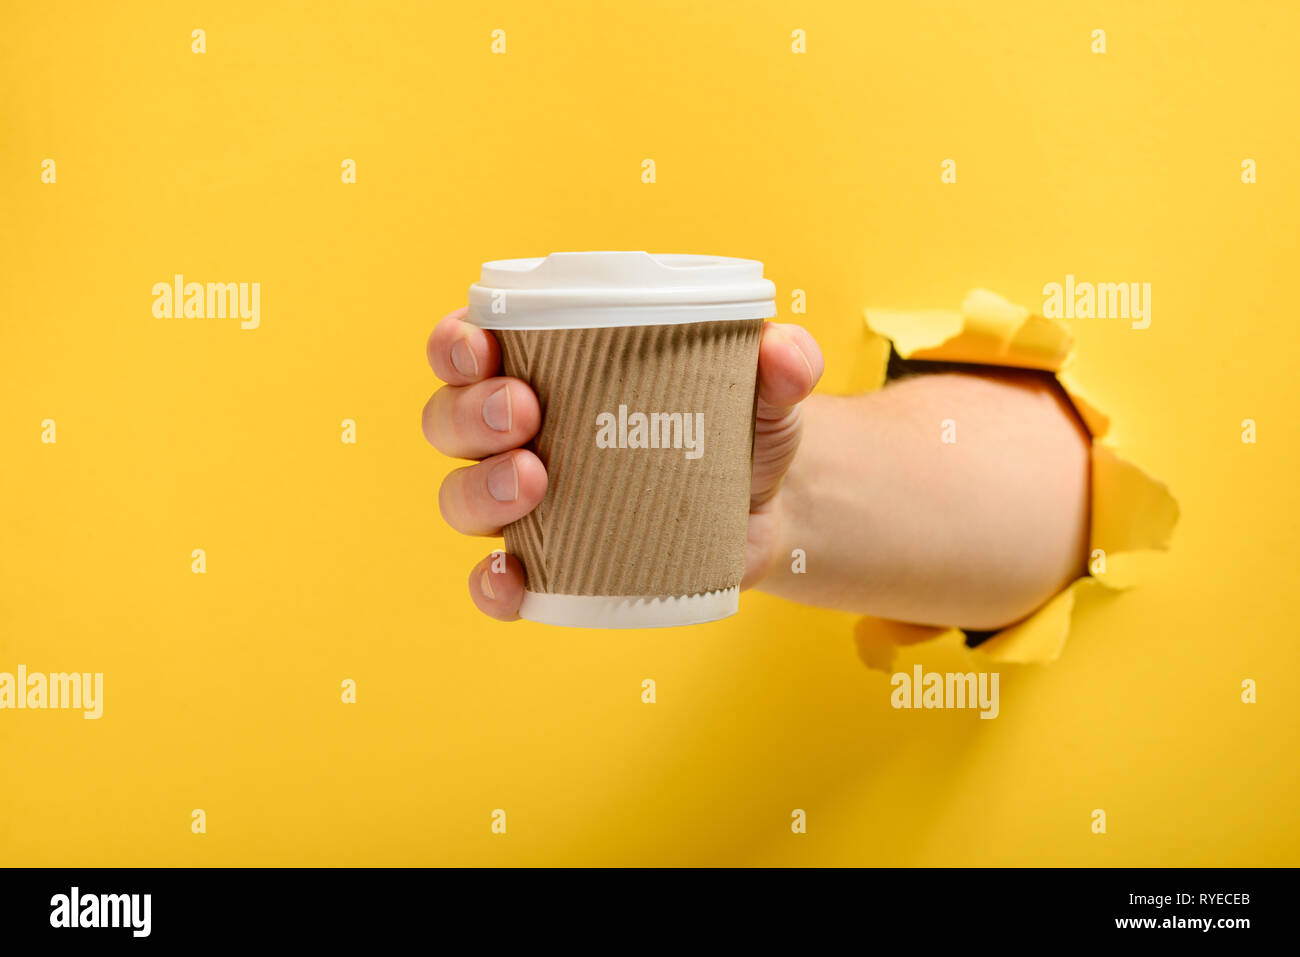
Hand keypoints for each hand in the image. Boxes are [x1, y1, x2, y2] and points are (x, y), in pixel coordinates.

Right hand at [422, 306, 824, 619]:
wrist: (764, 510)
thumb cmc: (737, 425)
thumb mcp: (763, 388)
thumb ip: (780, 360)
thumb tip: (782, 350)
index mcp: (547, 369)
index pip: (470, 347)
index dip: (456, 344)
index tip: (483, 346)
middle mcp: (518, 435)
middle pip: (450, 420)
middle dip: (470, 414)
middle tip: (524, 412)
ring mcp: (527, 505)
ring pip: (461, 496)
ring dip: (480, 488)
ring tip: (535, 482)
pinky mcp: (550, 566)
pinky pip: (496, 582)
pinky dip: (493, 585)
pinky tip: (515, 580)